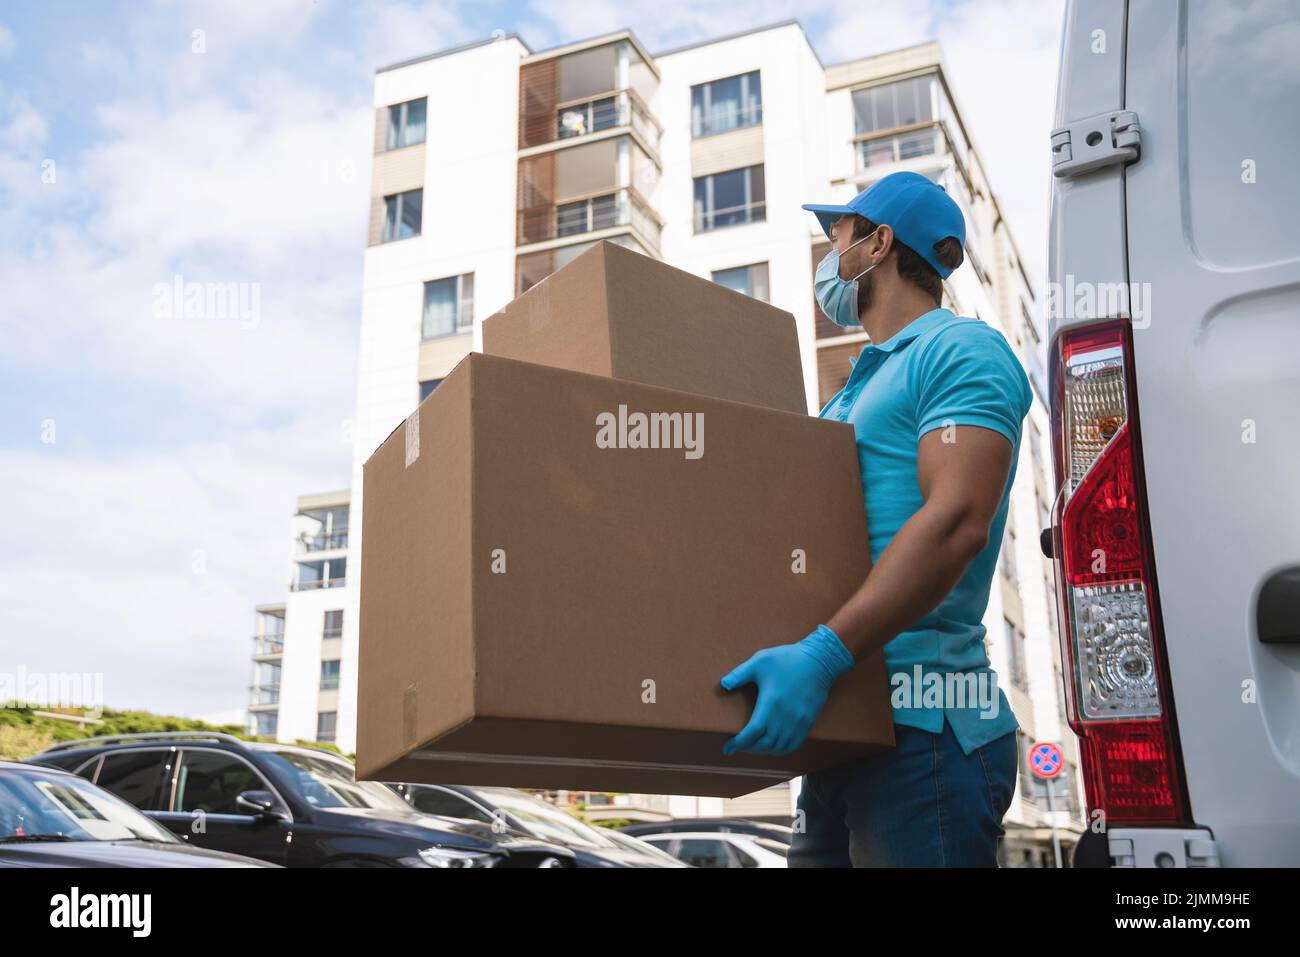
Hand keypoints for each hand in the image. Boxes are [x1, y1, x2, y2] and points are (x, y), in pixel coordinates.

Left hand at [720, 624, 855, 755]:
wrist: (819, 661)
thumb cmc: (787, 659)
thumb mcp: (760, 661)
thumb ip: (740, 674)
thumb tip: (723, 685)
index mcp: (771, 703)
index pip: (752, 733)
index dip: (738, 744)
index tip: (728, 748)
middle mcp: (785, 717)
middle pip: (764, 745)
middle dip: (748, 748)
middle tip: (738, 745)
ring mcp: (798, 722)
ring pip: (778, 748)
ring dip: (763, 750)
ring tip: (752, 745)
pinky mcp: (807, 723)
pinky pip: (793, 745)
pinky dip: (780, 750)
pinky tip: (772, 745)